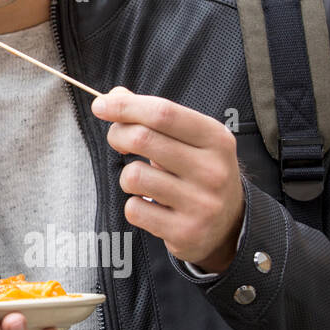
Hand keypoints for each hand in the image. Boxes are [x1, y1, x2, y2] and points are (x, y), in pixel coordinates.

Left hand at [91, 86, 244, 273]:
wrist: (229, 225)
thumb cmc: (198, 171)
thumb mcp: (190, 139)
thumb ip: (154, 115)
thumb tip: (113, 97)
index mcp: (215, 138)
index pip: (163, 113)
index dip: (125, 106)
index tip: (100, 105)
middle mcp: (213, 170)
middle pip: (142, 139)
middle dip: (117, 135)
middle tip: (118, 141)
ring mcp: (201, 203)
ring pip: (134, 176)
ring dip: (128, 176)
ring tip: (144, 180)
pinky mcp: (185, 231)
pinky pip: (134, 209)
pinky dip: (134, 205)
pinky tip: (151, 205)